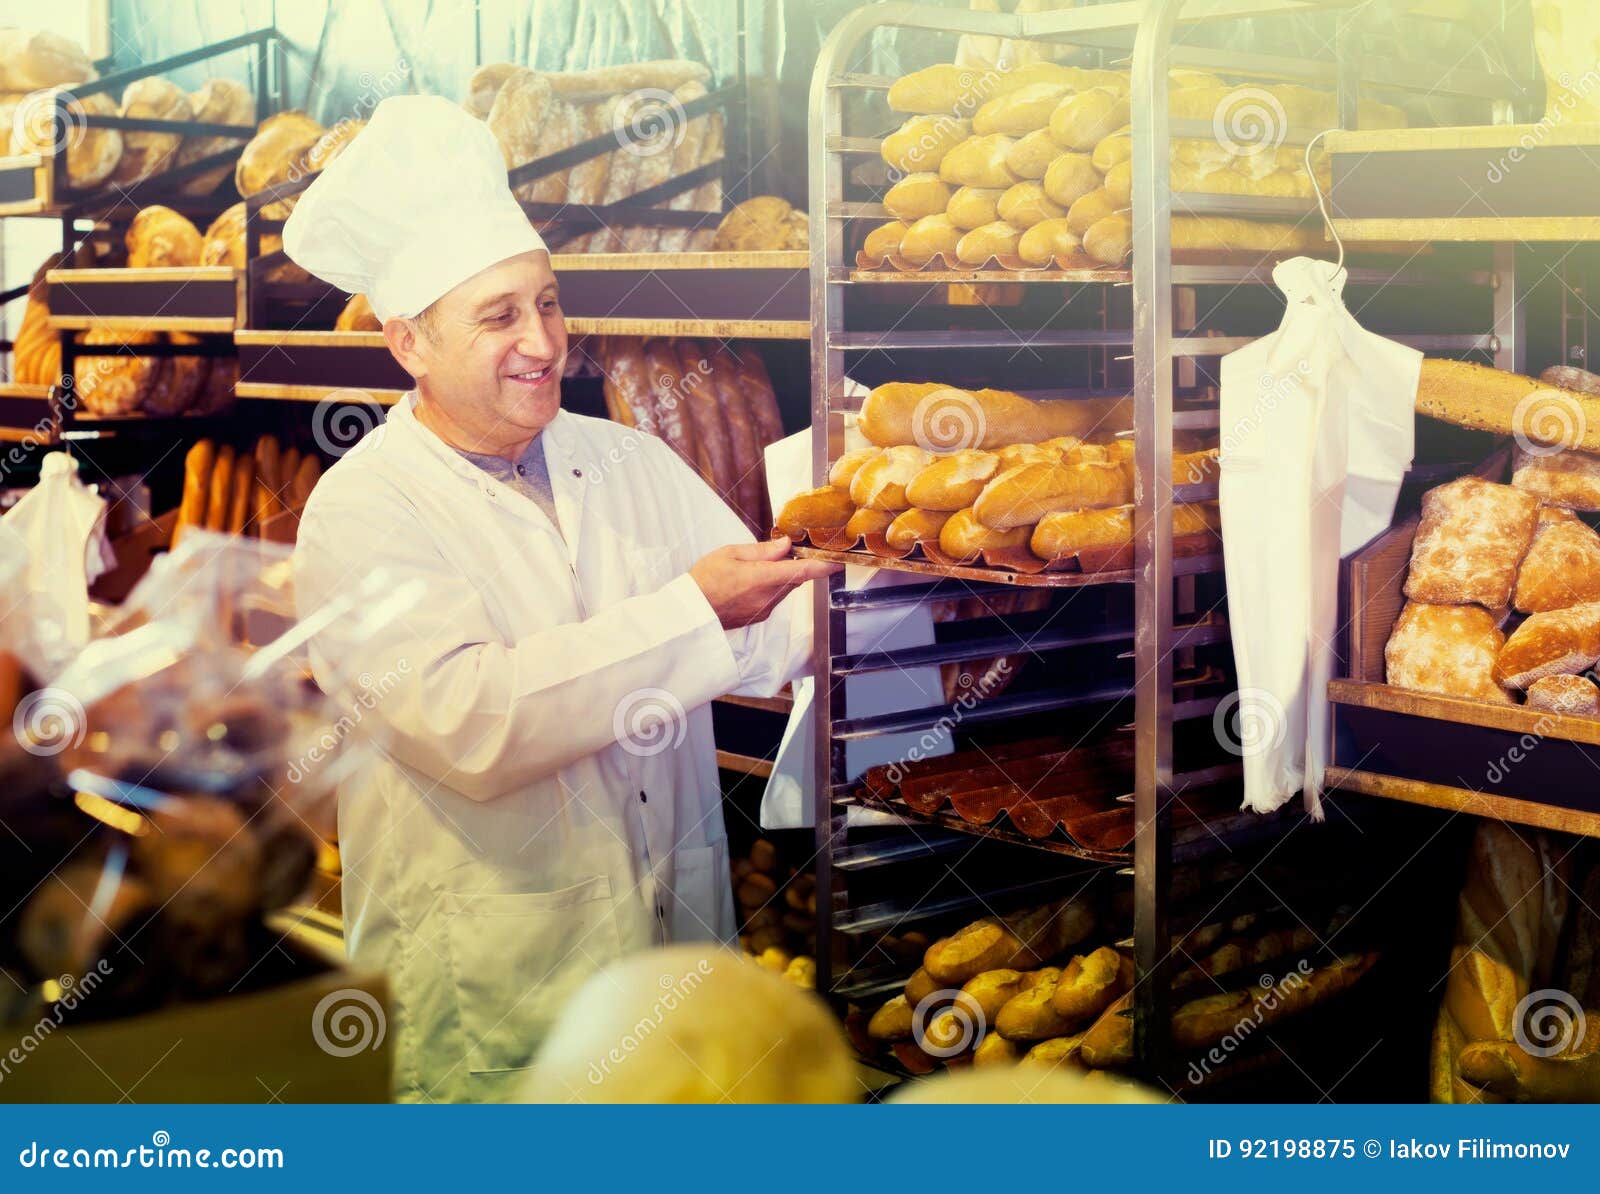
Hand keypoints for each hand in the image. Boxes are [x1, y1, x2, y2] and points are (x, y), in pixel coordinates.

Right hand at [689, 536, 839, 628]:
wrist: (690, 612)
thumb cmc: (705, 579)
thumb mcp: (731, 553)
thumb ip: (762, 550)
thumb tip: (786, 545)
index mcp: (764, 578)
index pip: (804, 571)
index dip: (825, 566)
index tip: (839, 560)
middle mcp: (769, 597)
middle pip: (795, 578)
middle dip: (794, 564)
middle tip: (783, 550)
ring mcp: (765, 609)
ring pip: (785, 589)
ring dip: (781, 576)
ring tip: (757, 567)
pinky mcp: (759, 616)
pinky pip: (774, 598)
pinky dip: (770, 588)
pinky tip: (750, 582)